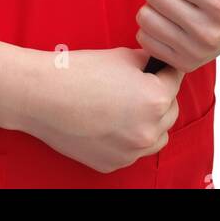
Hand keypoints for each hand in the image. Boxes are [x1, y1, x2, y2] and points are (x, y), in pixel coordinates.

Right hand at [20, 46, 185, 174]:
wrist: (43, 96)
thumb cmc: (79, 72)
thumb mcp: (121, 56)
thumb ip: (146, 62)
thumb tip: (156, 64)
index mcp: (155, 99)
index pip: (176, 80)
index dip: (166, 69)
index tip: (160, 66)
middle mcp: (148, 130)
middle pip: (170, 111)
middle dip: (160, 96)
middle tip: (141, 84)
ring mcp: (131, 151)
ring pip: (157, 137)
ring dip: (151, 122)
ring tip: (128, 106)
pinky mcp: (112, 164)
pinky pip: (132, 151)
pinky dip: (127, 138)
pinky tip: (109, 122)